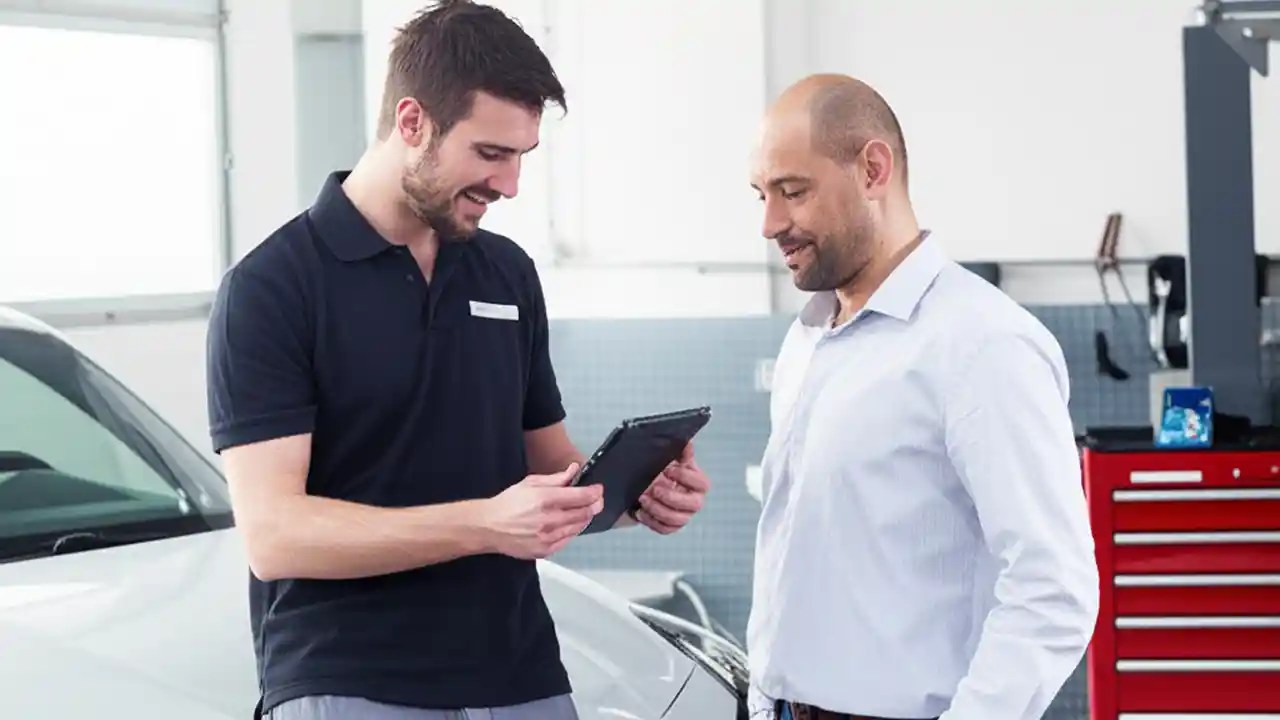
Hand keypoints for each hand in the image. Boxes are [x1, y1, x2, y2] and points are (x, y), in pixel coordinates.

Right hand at [482, 463, 603, 558]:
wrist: (489, 527)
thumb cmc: (508, 504)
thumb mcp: (530, 483)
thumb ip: (556, 478)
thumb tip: (574, 470)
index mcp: (545, 499)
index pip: (581, 496)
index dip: (595, 492)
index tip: (598, 490)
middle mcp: (549, 520)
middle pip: (585, 513)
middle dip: (594, 505)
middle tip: (596, 500)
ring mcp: (548, 537)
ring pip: (579, 527)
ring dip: (584, 518)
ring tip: (581, 510)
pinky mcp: (546, 550)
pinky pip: (568, 539)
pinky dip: (572, 530)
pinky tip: (567, 523)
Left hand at [635, 443, 709, 533]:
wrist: (649, 485)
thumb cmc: (664, 471)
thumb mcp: (671, 459)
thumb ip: (681, 453)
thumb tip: (687, 443)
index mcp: (698, 484)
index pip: (702, 483)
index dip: (686, 477)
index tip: (669, 470)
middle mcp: (695, 501)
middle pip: (693, 504)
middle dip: (671, 497)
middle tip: (654, 488)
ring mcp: (684, 515)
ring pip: (677, 519)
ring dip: (658, 509)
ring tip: (643, 498)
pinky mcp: (671, 526)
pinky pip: (665, 529)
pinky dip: (651, 521)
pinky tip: (640, 512)